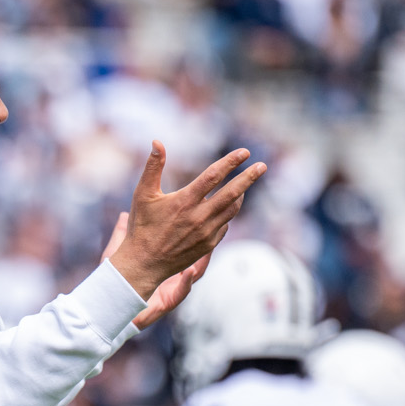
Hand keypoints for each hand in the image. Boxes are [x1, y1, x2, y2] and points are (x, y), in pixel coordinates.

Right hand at [106, 143, 263, 303]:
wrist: (144, 264)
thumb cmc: (142, 226)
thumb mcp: (143, 194)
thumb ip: (153, 167)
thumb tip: (157, 141)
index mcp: (184, 201)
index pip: (213, 176)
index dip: (230, 162)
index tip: (244, 152)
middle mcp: (199, 216)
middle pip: (232, 193)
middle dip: (249, 177)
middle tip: (262, 166)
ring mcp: (206, 232)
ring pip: (232, 209)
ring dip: (241, 195)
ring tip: (245, 185)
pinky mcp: (208, 244)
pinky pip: (224, 225)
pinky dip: (227, 214)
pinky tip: (225, 208)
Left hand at [106, 213, 210, 329]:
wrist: (108, 307)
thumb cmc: (113, 282)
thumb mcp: (116, 254)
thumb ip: (121, 234)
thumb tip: (124, 214)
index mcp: (160, 264)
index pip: (181, 248)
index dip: (190, 235)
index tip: (195, 218)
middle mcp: (169, 277)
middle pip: (193, 260)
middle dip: (203, 246)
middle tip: (210, 228)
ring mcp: (170, 290)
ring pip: (193, 276)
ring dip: (200, 263)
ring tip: (208, 248)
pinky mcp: (166, 303)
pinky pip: (181, 293)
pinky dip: (186, 283)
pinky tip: (190, 271)